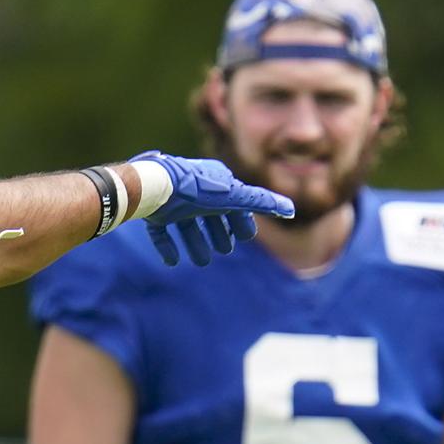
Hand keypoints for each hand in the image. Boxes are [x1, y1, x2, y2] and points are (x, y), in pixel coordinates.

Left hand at [132, 152, 295, 265]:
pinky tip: (173, 261)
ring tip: (201, 262)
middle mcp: (192, 190)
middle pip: (210, 214)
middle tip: (225, 251)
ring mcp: (171, 201)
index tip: (246, 237)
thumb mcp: (233, 198)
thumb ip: (260, 203)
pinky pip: (161, 231)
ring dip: (196, 243)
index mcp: (214, 182)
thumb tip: (290, 210)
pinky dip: (168, 246)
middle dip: (219, 232)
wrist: (156, 187)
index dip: (240, 219)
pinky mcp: (153, 212)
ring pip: (186, 225)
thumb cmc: (197, 190)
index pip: (232, 201)